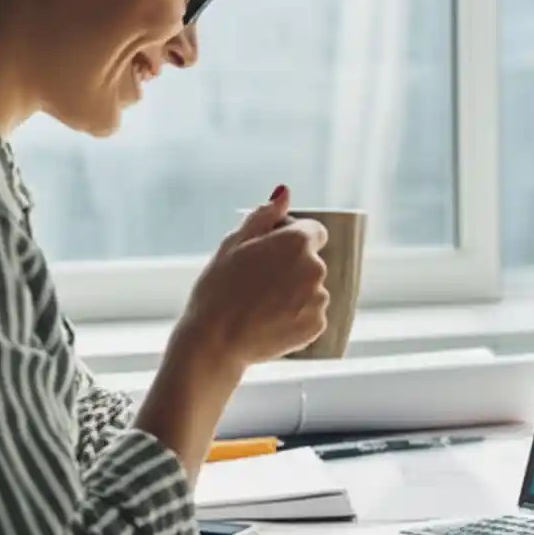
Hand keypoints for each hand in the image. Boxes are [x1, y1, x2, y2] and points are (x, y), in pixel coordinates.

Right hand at [178, 186, 330, 368]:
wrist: (215, 341)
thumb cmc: (218, 289)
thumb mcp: (233, 244)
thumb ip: (263, 216)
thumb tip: (284, 192)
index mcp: (297, 243)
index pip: (313, 231)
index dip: (292, 239)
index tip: (271, 252)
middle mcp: (316, 269)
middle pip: (311, 261)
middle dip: (292, 267)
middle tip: (259, 283)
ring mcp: (319, 300)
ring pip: (312, 289)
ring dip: (295, 293)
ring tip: (262, 305)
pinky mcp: (317, 326)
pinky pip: (311, 314)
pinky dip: (296, 316)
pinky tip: (270, 320)